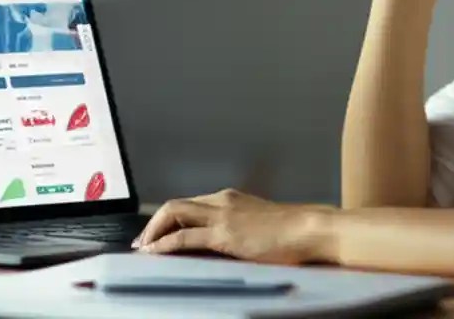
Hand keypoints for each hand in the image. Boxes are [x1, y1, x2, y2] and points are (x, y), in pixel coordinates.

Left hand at [133, 188, 337, 264]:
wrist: (310, 229)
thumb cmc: (293, 231)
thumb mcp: (260, 224)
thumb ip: (241, 228)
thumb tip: (230, 242)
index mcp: (230, 198)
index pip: (190, 204)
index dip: (169, 219)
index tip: (158, 234)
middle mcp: (221, 201)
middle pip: (176, 205)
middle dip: (154, 223)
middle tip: (143, 243)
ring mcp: (222, 215)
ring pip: (174, 214)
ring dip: (154, 232)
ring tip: (143, 249)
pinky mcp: (224, 234)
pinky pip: (184, 236)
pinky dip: (165, 244)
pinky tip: (156, 253)